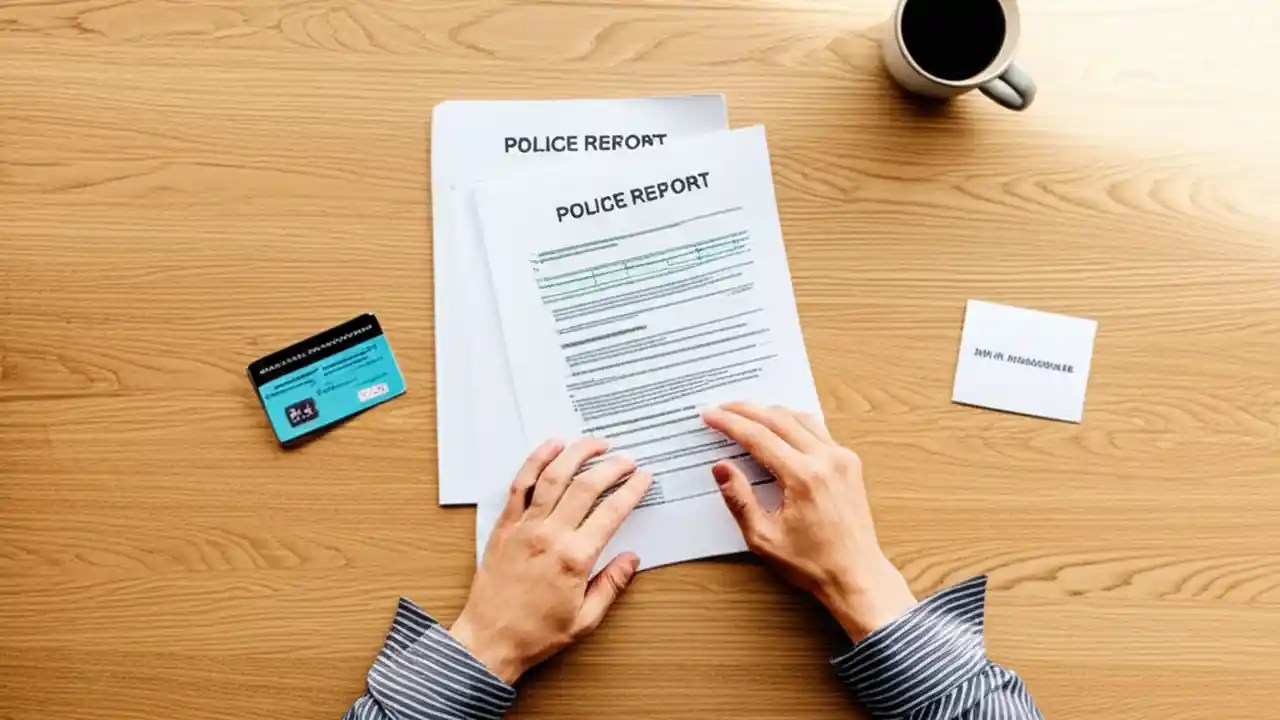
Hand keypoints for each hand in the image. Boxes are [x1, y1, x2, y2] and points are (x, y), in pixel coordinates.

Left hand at [450, 438, 652, 682]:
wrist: (488, 640)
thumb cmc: (535, 634)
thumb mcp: (585, 619)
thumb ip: (611, 585)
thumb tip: (632, 559)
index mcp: (575, 559)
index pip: (612, 513)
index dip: (632, 490)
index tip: (644, 478)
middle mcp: (550, 535)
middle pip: (586, 486)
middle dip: (612, 467)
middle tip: (626, 459)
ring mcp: (525, 527)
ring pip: (554, 476)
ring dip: (577, 454)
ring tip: (595, 443)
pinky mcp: (505, 526)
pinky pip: (521, 484)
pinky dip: (536, 460)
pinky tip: (551, 447)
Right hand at [702, 403, 916, 640]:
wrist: (856, 575)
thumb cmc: (812, 563)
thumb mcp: (764, 538)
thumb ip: (739, 499)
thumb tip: (720, 468)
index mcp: (804, 478)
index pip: (759, 437)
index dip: (730, 424)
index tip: (710, 416)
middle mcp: (827, 460)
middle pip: (779, 419)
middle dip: (746, 410)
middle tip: (722, 408)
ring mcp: (842, 458)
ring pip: (801, 418)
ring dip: (770, 412)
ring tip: (746, 412)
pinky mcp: (849, 463)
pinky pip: (818, 430)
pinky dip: (793, 421)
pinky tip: (779, 424)